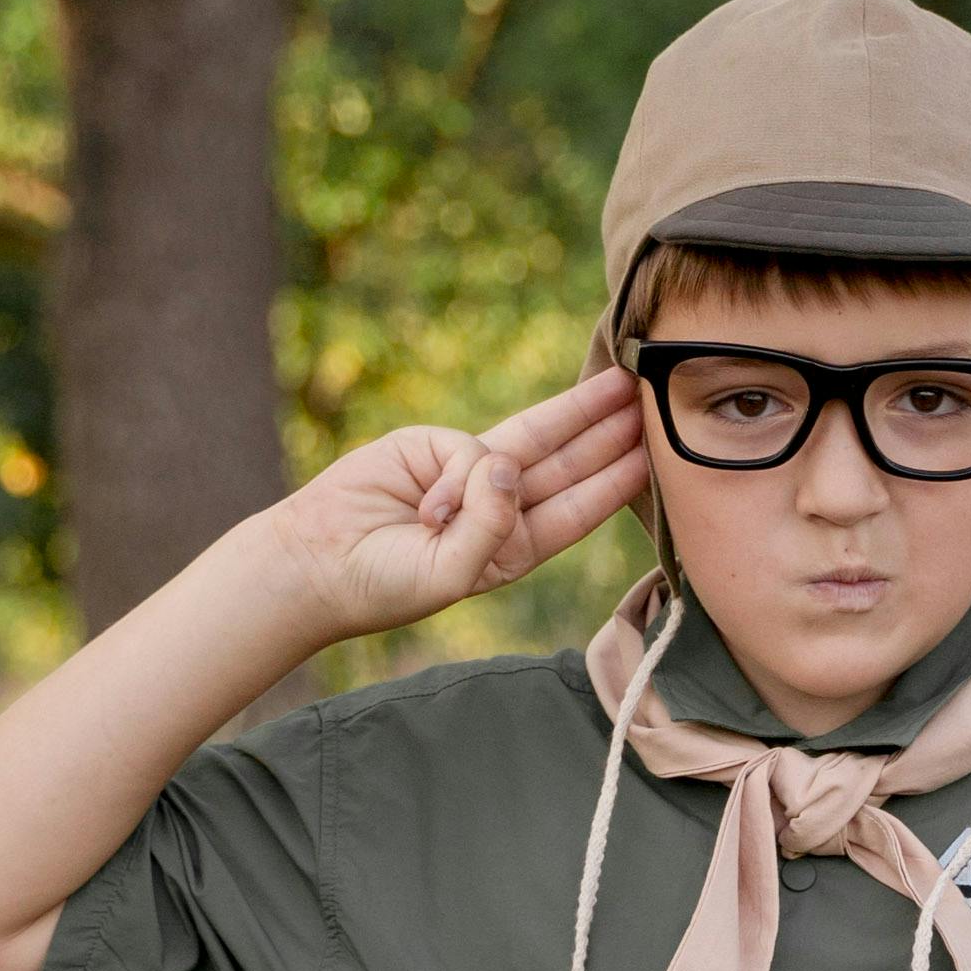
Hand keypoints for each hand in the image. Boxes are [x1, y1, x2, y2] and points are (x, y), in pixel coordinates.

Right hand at [251, 369, 648, 643]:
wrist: (314, 563)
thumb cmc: (385, 585)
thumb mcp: (451, 574)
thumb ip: (489, 527)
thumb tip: (506, 464)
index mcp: (514, 548)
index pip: (579, 510)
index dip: (618, 480)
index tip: (657, 454)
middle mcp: (499, 508)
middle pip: (568, 463)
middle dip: (609, 432)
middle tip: (653, 398)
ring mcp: (468, 473)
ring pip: (535, 437)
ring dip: (578, 410)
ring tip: (618, 385)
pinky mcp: (433, 446)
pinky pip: (471, 448)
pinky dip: (459, 476)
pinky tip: (429, 509)